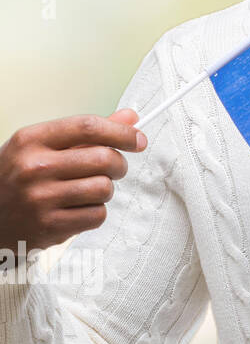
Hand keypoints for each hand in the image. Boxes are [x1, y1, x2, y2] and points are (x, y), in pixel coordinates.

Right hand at [0, 108, 145, 252]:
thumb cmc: (17, 177)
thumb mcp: (40, 147)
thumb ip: (85, 133)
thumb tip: (129, 117)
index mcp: (31, 140)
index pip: (88, 127)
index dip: (121, 132)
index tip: (138, 139)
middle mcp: (33, 168)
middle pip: (104, 158)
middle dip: (119, 164)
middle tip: (113, 169)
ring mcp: (40, 199)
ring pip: (104, 188)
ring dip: (105, 190)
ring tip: (87, 190)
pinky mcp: (49, 226)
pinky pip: (97, 215)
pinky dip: (95, 212)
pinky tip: (76, 209)